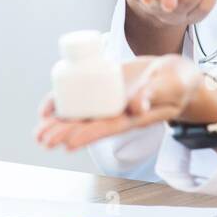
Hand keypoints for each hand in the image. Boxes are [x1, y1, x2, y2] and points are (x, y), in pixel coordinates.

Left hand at [33, 55, 216, 151]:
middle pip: (88, 124)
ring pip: (81, 114)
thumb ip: (152, 95)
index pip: (108, 128)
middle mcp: (118, 112)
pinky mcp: (103, 87)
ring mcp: (109, 101)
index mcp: (134, 116)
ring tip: (39, 132)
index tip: (68, 144)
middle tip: (42, 139)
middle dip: (65, 132)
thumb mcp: (169, 86)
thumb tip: (135, 107)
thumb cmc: (177, 83)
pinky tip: (48, 108)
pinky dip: (64, 101)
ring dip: (59, 123)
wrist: (173, 73)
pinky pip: (81, 96)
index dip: (88, 135)